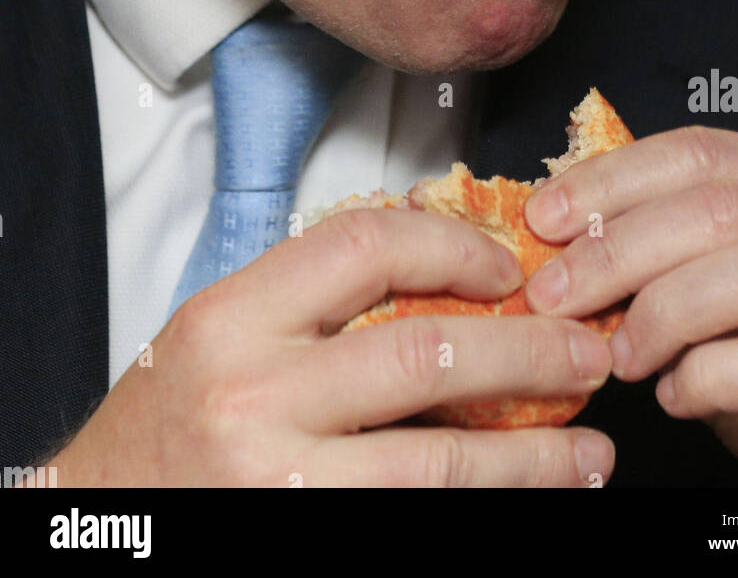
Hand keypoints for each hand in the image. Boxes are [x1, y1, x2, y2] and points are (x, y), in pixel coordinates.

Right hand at [44, 209, 614, 487]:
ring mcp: (281, 481)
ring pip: (440, 458)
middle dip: (529, 351)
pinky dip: (481, 507)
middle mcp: (256, 394)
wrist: (102, 519)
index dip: (456, 246)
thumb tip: (442, 269)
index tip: (510, 269)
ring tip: (591, 452)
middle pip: (427, 353)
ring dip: (532, 456)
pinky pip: (416, 516)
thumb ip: (315, 299)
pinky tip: (524, 500)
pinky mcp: (305, 535)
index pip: (368, 245)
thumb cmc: (167, 417)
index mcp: (235, 317)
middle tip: (589, 350)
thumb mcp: (223, 331)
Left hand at [523, 125, 737, 487]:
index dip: (611, 180)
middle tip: (554, 296)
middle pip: (719, 208)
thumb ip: (670, 245)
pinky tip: (675, 397)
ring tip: (617, 355)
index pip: (701, 151)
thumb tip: (561, 234)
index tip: (543, 217)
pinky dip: (707, 378)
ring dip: (662, 312)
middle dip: (616, 249)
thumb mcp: (726, 283)